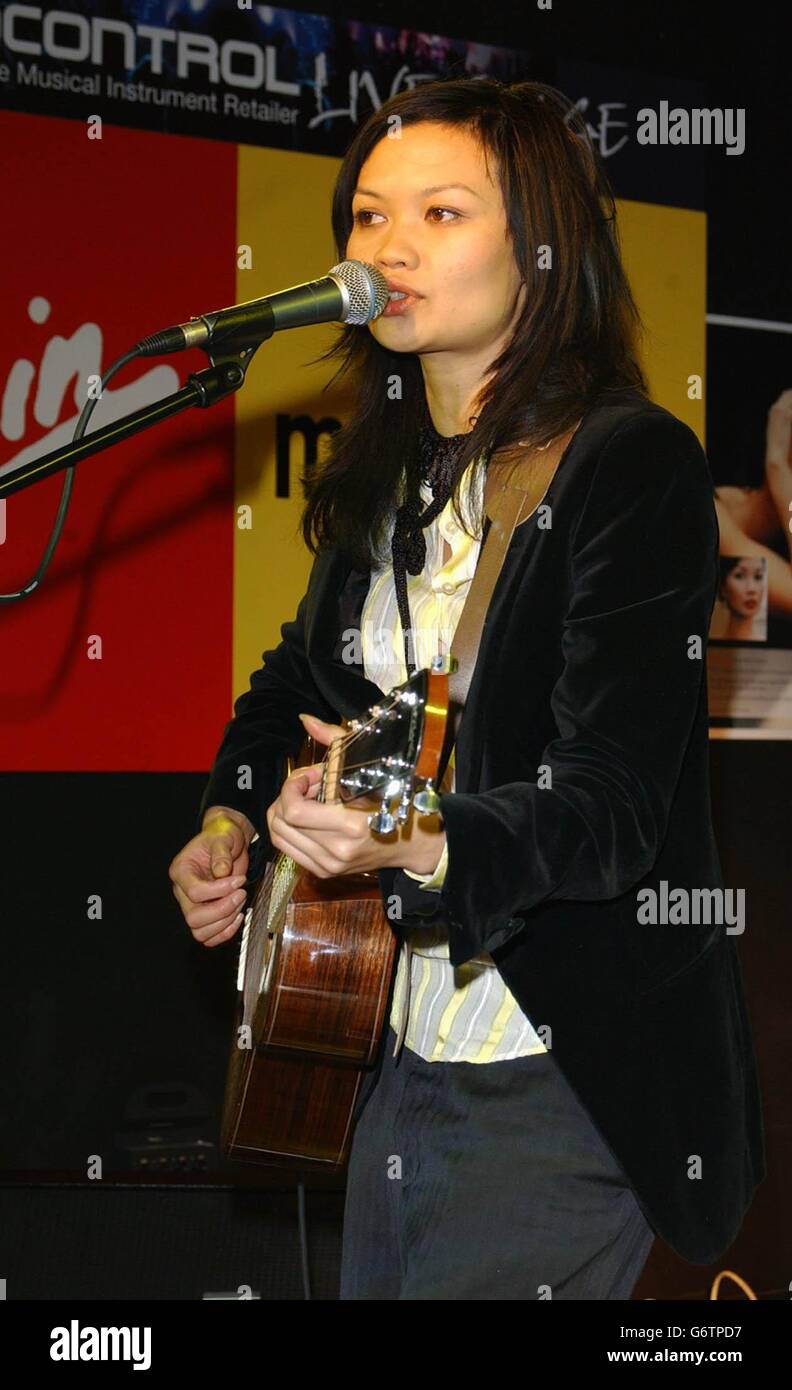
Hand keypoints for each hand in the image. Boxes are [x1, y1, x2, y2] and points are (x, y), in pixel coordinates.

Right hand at [169, 807, 251, 947]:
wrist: (228, 842)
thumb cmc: (222, 837)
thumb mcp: (223, 837)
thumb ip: (221, 853)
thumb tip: (221, 871)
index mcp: (181, 871)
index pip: (195, 892)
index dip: (219, 891)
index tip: (238, 880)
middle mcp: (183, 891)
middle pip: (194, 918)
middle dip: (222, 909)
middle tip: (241, 893)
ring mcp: (192, 905)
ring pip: (200, 931)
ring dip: (225, 922)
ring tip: (240, 902)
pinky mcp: (205, 914)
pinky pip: (208, 936)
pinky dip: (225, 932)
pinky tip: (238, 916)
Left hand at [264, 712, 445, 879]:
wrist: (413, 842)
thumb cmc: (395, 799)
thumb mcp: (370, 765)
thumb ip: (335, 739)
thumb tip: (305, 720)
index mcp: (351, 827)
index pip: (294, 811)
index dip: (292, 787)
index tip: (308, 775)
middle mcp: (337, 851)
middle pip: (280, 822)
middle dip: (287, 796)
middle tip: (307, 785)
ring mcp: (329, 866)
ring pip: (279, 836)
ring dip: (285, 812)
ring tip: (308, 800)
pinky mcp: (324, 872)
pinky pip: (288, 849)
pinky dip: (290, 829)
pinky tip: (308, 816)